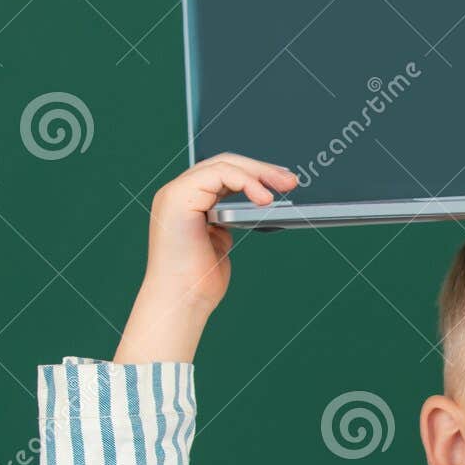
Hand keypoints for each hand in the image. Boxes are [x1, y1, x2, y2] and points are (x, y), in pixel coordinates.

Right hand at [142, 153, 299, 312]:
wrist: (182, 301)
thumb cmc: (198, 282)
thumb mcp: (218, 242)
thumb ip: (225, 221)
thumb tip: (250, 204)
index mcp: (184, 201)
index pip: (221, 173)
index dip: (253, 174)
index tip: (280, 183)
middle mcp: (176, 193)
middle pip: (224, 164)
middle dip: (261, 170)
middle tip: (290, 181)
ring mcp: (174, 193)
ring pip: (224, 164)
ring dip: (259, 173)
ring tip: (284, 186)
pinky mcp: (178, 197)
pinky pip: (219, 175)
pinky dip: (246, 182)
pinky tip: (263, 198)